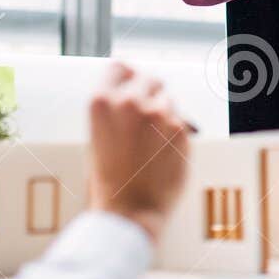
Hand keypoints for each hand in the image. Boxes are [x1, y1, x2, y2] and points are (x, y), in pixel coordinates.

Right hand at [87, 62, 190, 242]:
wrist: (129, 211)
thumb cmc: (110, 180)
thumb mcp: (97, 136)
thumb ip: (112, 108)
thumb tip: (128, 84)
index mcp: (101, 102)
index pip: (118, 67)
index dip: (126, 75)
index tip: (130, 81)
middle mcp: (130, 102)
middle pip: (149, 78)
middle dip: (149, 93)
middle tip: (145, 119)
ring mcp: (158, 114)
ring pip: (168, 100)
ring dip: (163, 115)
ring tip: (150, 145)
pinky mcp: (181, 129)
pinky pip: (181, 121)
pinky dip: (174, 133)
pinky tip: (161, 154)